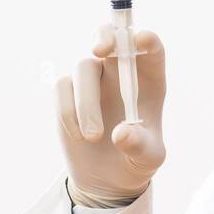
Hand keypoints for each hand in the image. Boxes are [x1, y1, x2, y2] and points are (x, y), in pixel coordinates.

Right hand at [55, 25, 166, 205]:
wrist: (107, 177)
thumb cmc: (136, 160)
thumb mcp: (147, 159)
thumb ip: (139, 146)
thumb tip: (122, 134)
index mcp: (149, 80)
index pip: (151, 49)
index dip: (147, 39)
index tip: (140, 39)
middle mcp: (121, 72)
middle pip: (111, 37)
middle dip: (105, 36)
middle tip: (100, 50)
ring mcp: (93, 79)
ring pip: (84, 67)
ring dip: (86, 102)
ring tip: (93, 136)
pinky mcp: (68, 92)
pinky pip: (62, 87)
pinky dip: (68, 112)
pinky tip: (79, 137)